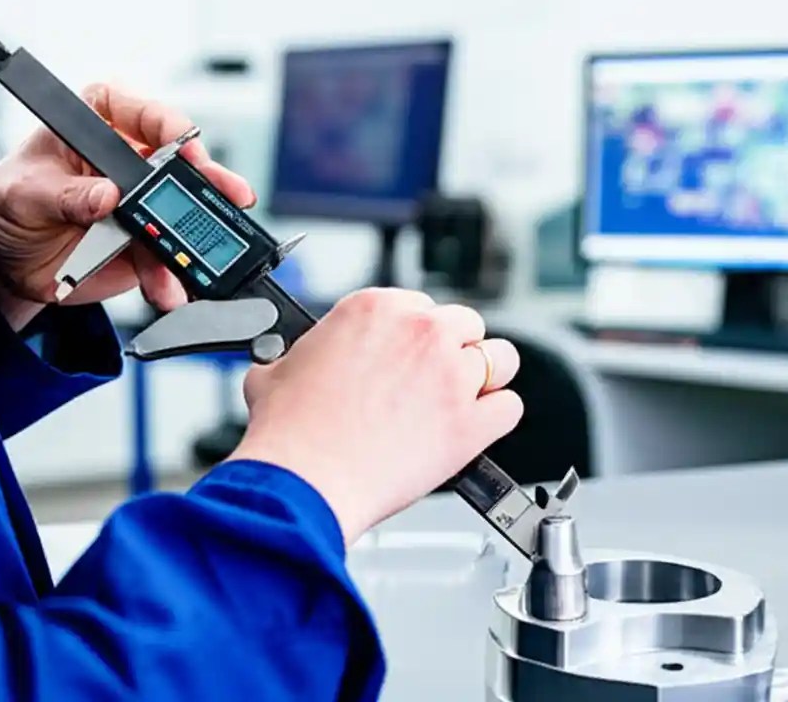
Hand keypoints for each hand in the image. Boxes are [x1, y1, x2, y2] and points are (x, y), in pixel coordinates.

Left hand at [0, 83, 256, 329]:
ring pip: (185, 216)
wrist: (2, 259)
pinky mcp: (145, 245)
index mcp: (99, 124)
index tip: (183, 148)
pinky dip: (171, 276)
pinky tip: (169, 287)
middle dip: (208, 182)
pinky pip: (167, 259)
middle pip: (182, 164)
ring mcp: (143, 205)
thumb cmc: (7, 201)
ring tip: (189, 262)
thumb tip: (106, 194)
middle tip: (225, 197)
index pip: (144, 113)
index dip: (170, 126)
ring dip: (195, 240)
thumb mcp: (25, 193)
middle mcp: (130, 160)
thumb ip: (65, 194)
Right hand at [230, 288, 523, 544]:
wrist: (303, 480)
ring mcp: (451, 375)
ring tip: (463, 400)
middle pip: (466, 326)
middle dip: (452, 352)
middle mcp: (421, 332)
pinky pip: (509, 408)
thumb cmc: (290, 433)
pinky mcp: (471, 423)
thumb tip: (299, 363)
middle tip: (431, 383)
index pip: (420, 307)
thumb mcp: (277, 371)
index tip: (406, 358)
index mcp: (376, 309)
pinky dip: (496, 418)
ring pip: (499, 360)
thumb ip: (303, 355)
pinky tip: (476, 428)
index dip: (415, 337)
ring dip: (485, 379)